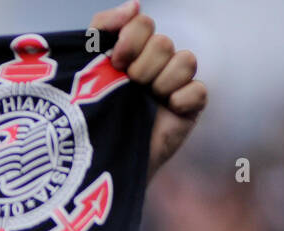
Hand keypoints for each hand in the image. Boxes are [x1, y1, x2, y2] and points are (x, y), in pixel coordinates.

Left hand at [91, 1, 206, 177]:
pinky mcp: (187, 110)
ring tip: (145, 100)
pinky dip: (182, 98)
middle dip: (142, 66)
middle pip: (164, 43)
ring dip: (161, 81)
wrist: (97, 162)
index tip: (115, 61)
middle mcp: (155, 65)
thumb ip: (101, 28)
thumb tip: (134, 4)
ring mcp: (173, 86)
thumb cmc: (89, 115)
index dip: (131, 38)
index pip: (143, 24)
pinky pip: (199, 91)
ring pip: (185, 61)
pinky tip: (166, 109)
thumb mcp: (84, 67)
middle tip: (128, 86)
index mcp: (131, 53)